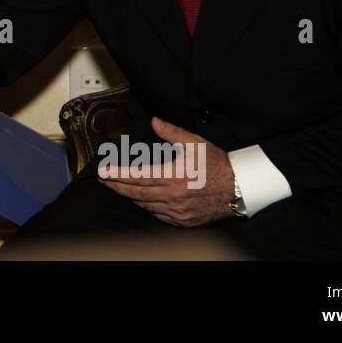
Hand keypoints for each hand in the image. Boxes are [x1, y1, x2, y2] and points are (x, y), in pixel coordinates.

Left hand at [97, 117, 234, 227]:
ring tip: (118, 187)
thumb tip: (154, 121)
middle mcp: (172, 196)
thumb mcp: (195, 143)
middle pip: (135, 192)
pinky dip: (146, 207)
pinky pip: (158, 215)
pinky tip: (140, 200)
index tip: (103, 171)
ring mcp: (177, 210)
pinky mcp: (183, 220)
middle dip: (116, 186)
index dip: (117, 174)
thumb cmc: (217, 164)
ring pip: (144, 205)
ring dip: (129, 196)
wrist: (238, 188)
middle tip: (103, 180)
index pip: (137, 176)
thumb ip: (172, 132)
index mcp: (172, 176)